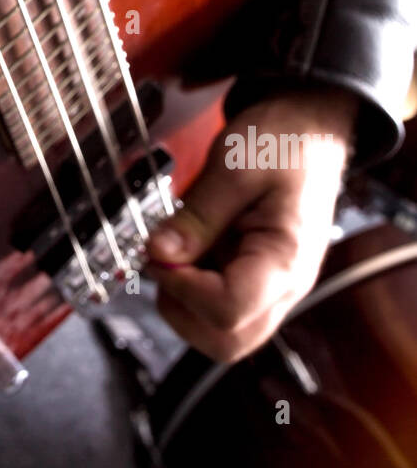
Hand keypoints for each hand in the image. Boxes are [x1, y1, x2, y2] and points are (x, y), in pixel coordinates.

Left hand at [145, 88, 359, 361]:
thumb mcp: (233, 166)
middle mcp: (285, 287)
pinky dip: (195, 291)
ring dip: (186, 303)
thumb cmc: (282, 139)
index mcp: (286, 260)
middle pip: (226, 342)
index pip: (228, 310)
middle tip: (165, 259)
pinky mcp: (258, 280)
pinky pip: (222, 309)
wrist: (309, 125)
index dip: (182, 286)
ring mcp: (273, 288)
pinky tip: (194, 249)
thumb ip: (197, 217)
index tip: (161, 251)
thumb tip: (158, 253)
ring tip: (181, 250)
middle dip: (181, 309)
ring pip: (222, 335)